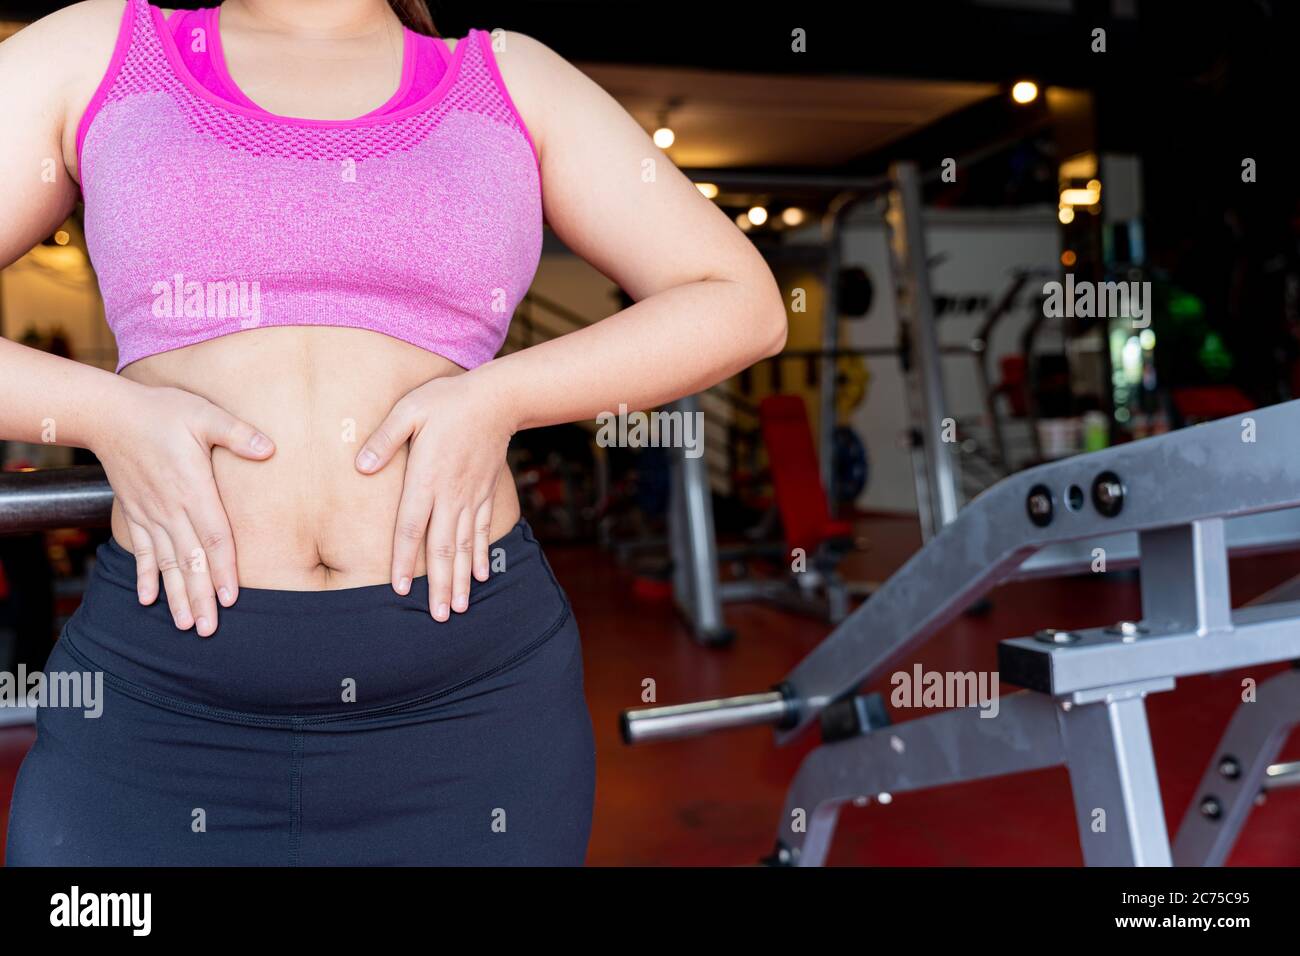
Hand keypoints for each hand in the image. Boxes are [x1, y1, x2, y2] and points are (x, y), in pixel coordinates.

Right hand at [93, 383, 274, 635]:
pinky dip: (145, 576)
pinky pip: (140, 551)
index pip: (214, 538)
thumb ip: (237, 433)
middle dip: (200, 597)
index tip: (229, 599)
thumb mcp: (204, 414)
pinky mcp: (134, 512)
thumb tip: (270, 449)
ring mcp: (149, 514)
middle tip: (207, 630)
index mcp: (192, 490)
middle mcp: (169, 510)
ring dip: (176, 595)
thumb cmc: (162, 411)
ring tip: (184, 625)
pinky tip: (148, 600)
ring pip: (165, 563)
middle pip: (190, 561)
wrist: (109, 413)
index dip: (223, 570)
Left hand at [355, 373, 513, 619]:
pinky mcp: (485, 493)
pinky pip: (483, 530)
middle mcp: (451, 494)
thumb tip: (360, 465)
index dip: (403, 559)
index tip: (399, 588)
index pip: (411, 527)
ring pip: (464, 545)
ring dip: (461, 578)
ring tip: (458, 607)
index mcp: (427, 478)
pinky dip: (480, 554)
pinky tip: (480, 575)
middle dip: (439, 584)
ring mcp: (471, 496)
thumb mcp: (409, 410)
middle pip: (442, 547)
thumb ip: (384, 439)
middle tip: (438, 617)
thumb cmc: (446, 401)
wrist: (496, 399)